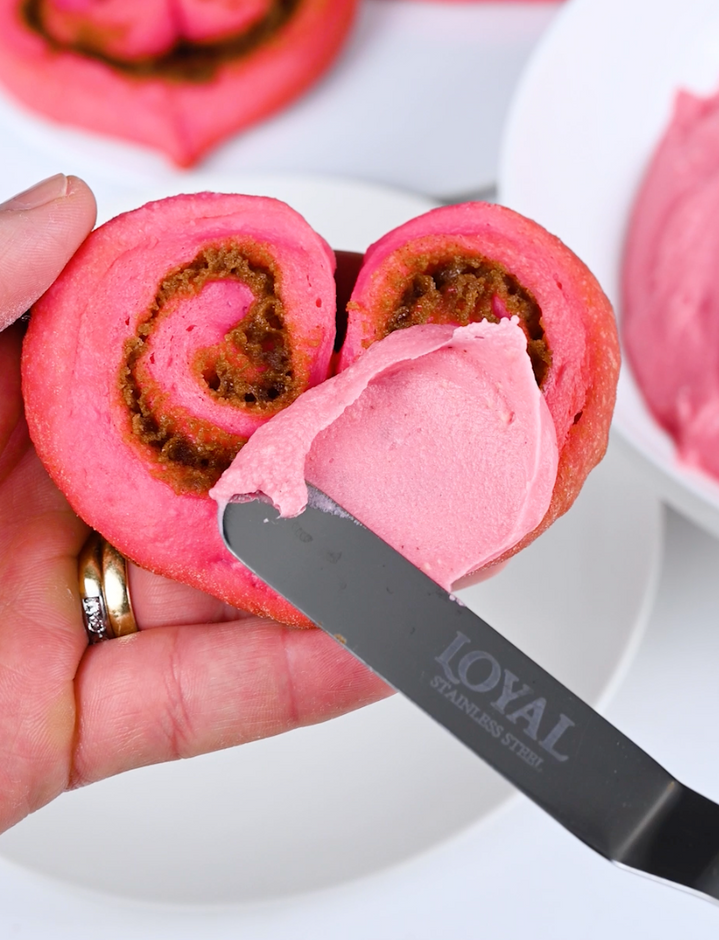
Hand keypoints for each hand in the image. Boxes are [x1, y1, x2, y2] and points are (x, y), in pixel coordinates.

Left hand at [0, 174, 386, 834]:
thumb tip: (67, 208)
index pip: (133, 335)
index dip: (241, 306)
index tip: (338, 280)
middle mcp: (16, 499)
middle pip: (201, 460)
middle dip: (322, 434)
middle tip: (433, 401)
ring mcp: (43, 613)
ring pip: (220, 581)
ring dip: (343, 555)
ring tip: (453, 515)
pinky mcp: (58, 731)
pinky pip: (195, 700)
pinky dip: (296, 677)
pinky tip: (386, 634)